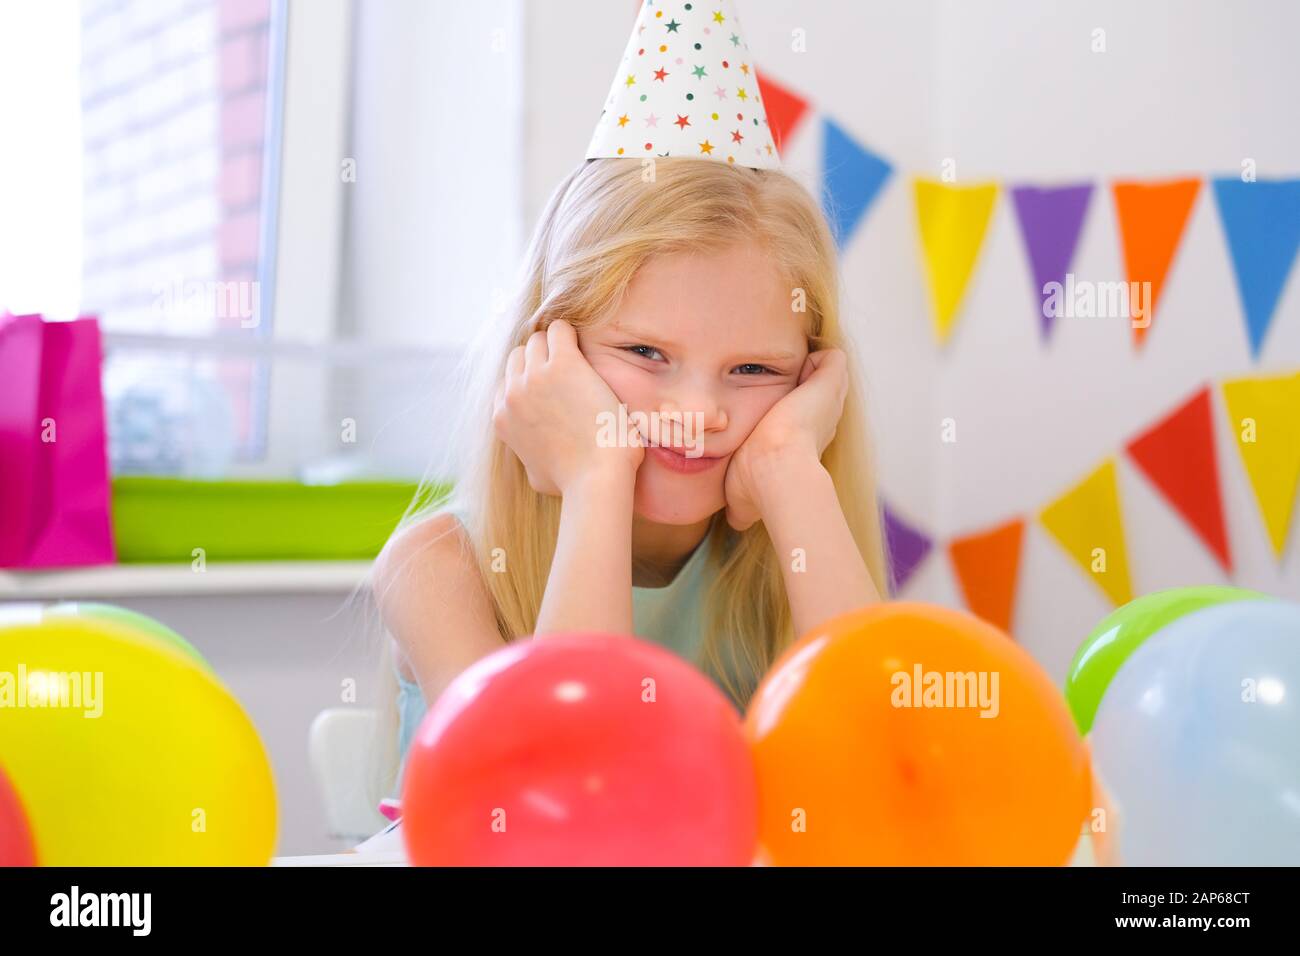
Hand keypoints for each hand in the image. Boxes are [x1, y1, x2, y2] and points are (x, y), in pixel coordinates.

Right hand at [492, 319, 644, 495]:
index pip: (508, 382)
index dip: (530, 381)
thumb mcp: (536, 476)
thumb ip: (528, 456)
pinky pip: (559, 330)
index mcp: (502, 418)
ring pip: (537, 340)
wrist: (596, 479)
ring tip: (579, 356)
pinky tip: (585, 345)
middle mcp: (512, 395)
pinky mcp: (563, 365)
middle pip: (519, 357)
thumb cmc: (574, 484)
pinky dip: (569, 333)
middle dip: (540, 359)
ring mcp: (534, 378)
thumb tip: (532, 456)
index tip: (553, 385)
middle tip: (568, 368)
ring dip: (556, 344)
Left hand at [723, 348, 848, 530]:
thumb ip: (742, 508)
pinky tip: (793, 358)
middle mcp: (823, 419)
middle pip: (820, 391)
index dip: (789, 407)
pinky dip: (816, 354)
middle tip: (777, 374)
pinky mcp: (829, 382)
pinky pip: (832, 357)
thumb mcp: (743, 499)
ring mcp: (829, 400)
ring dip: (807, 365)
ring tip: (783, 361)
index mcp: (806, 441)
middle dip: (799, 381)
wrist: (775, 469)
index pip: (805, 417)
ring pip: (828, 372)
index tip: (772, 404)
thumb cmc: (758, 485)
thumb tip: (735, 523)